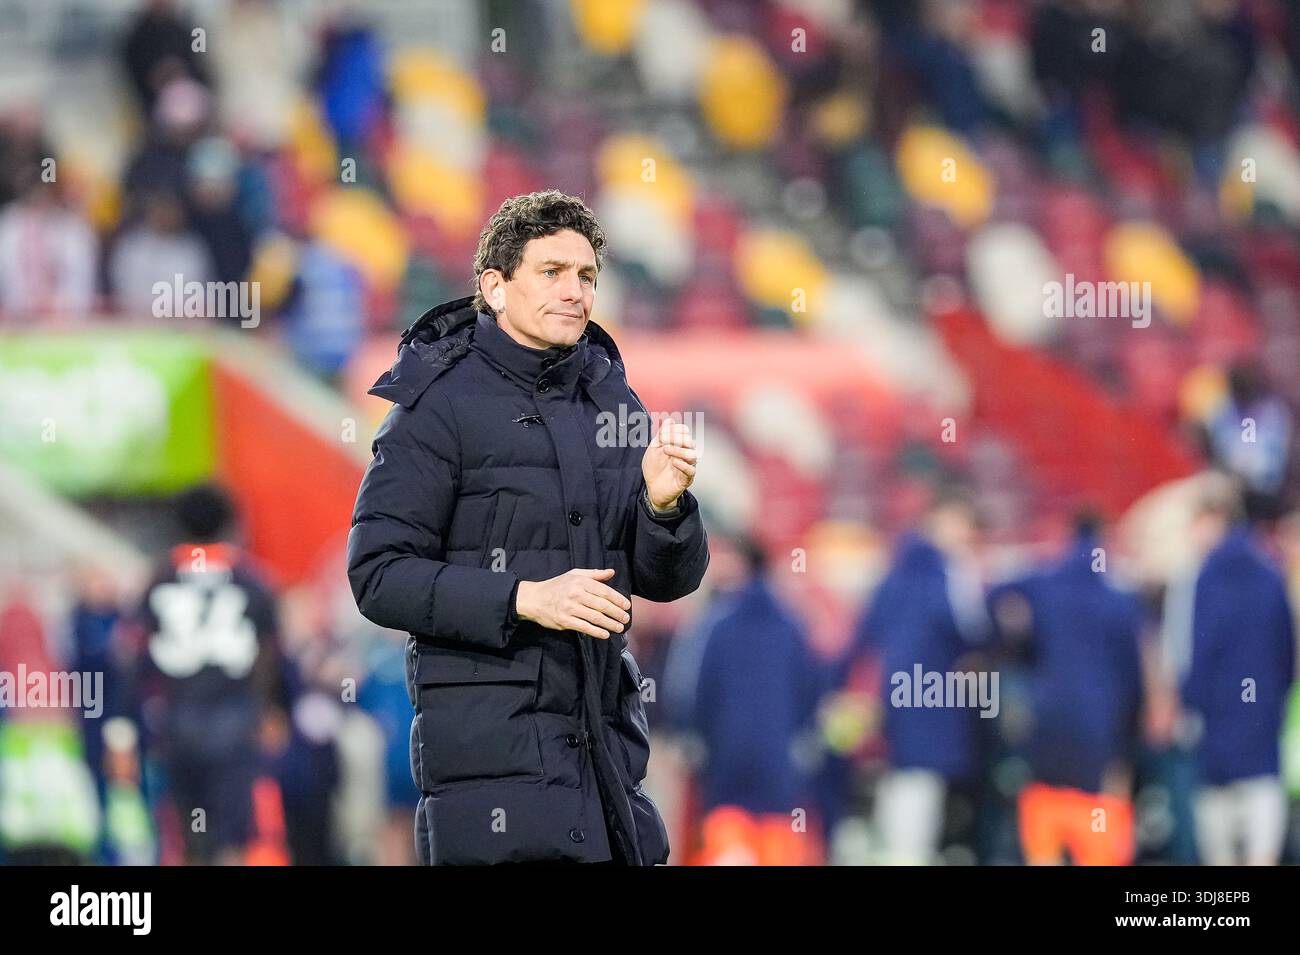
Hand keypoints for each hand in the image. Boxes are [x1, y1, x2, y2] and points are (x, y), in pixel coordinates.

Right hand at [515, 568, 630, 639]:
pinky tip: (605, 634)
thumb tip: (612, 572)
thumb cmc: (556, 586)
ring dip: (610, 624)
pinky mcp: (564, 621)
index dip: (618, 599)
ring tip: (619, 628)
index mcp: (580, 581)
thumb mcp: (574, 575)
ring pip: (595, 617)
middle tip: (626, 619)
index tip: (627, 606)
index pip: (604, 591)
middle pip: (602, 605)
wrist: (534, 599)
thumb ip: (594, 574)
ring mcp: (570, 608)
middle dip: (617, 613)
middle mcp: (575, 594)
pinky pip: (584, 627)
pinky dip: (596, 632)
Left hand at [642, 418, 697, 510]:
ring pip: (692, 455)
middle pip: (690, 442)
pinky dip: (683, 464)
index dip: (676, 430)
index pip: (685, 431)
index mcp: (678, 445)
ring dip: (679, 450)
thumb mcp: (654, 448)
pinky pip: (691, 470)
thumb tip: (669, 419)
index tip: (663, 434)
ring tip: (666, 451)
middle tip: (664, 443)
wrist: (652, 488)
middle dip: (677, 439)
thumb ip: (662, 434)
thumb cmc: (654, 467)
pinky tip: (673, 462)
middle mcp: (685, 454)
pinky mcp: (687, 479)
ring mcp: (687, 466)